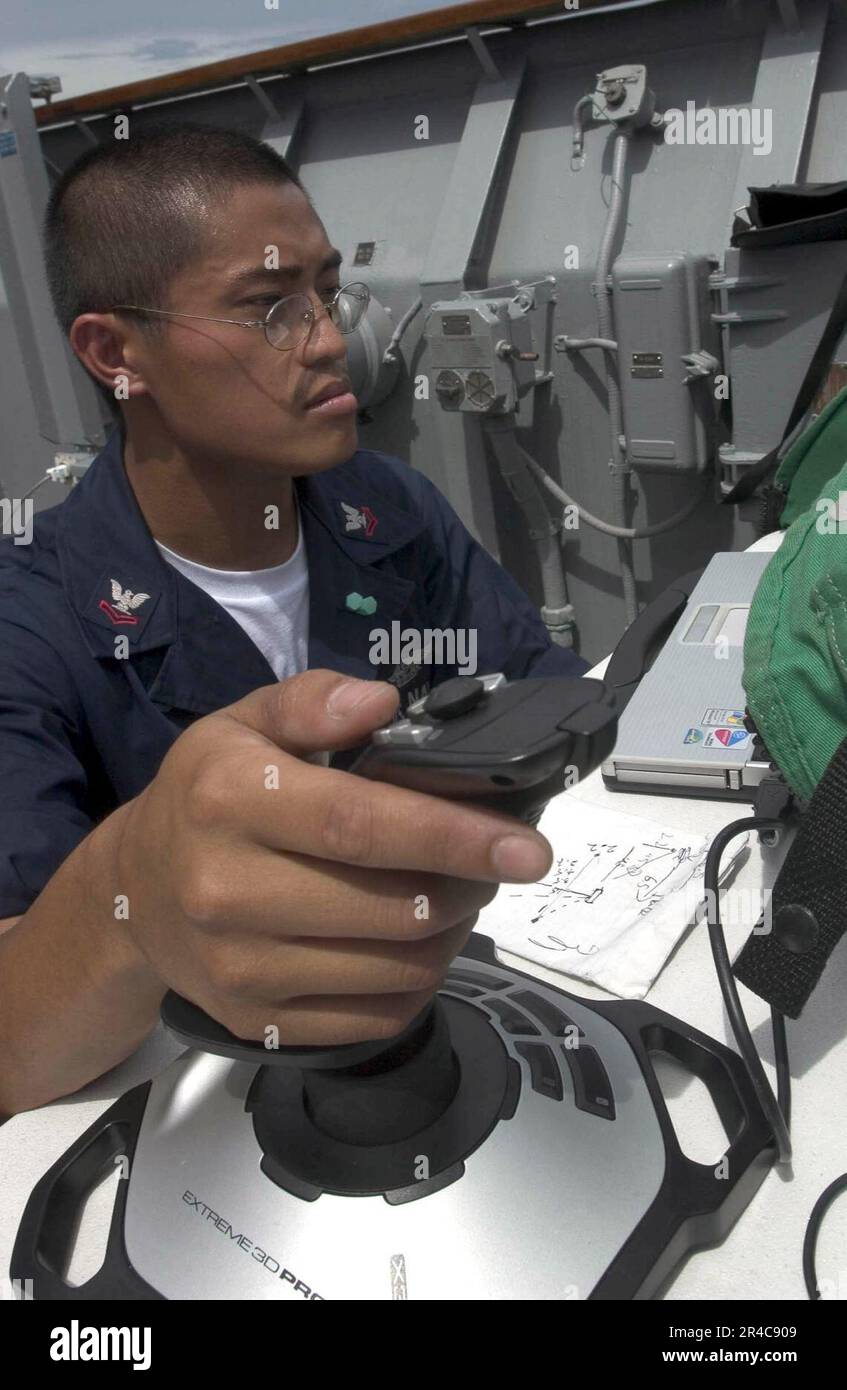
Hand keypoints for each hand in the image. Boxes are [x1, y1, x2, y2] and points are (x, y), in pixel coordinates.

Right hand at [116, 670, 553, 1044]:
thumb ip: (311, 702)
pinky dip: (420, 982)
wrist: (136, 893)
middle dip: (469, 885)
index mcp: (228, 800)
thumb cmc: (207, 795)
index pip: (360, 825)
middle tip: (495, 860)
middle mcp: (226, 890)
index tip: (527, 845)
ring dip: (453, 933)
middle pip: (391, 908)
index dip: (452, 836)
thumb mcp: (242, 724)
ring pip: (395, 969)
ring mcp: (240, 969)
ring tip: (457, 894)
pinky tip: (418, 941)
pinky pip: (376, 1017)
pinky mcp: (257, 1023)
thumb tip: (380, 702)